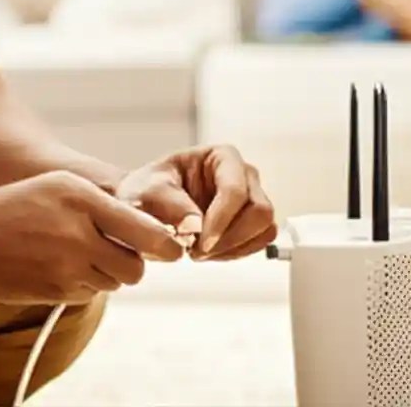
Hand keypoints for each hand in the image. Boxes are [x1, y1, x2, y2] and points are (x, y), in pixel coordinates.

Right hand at [0, 171, 183, 304]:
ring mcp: (65, 270)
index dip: (167, 246)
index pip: (146, 233)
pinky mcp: (53, 293)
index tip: (174, 250)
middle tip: (121, 251)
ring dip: (106, 272)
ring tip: (79, 253)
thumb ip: (107, 204)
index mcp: (84, 203)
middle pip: (135, 269)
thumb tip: (152, 230)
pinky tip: (60, 265)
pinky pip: (87, 294)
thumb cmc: (20, 203)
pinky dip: (83, 283)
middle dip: (134, 263)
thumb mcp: (64, 186)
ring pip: (113, 283)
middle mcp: (78, 238)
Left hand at [116, 145, 276, 261]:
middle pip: (260, 211)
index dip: (221, 220)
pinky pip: (258, 242)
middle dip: (230, 237)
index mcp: (222, 156)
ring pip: (264, 229)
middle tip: (198, 250)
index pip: (235, 190)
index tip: (199, 242)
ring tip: (199, 251)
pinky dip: (235, 253)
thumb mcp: (149, 190)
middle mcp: (243, 175)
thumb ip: (169, 203)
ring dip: (233, 248)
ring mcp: (250, 198)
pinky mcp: (250, 222)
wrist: (147, 204)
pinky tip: (210, 252)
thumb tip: (196, 225)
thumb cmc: (149, 189)